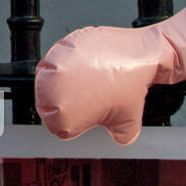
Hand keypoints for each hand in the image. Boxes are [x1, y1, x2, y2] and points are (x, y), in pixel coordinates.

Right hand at [35, 24, 170, 144]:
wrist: (140, 57)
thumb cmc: (132, 87)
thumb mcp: (128, 125)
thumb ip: (119, 138)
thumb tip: (119, 139)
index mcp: (63, 117)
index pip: (53, 124)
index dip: (70, 119)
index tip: (82, 111)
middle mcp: (52, 92)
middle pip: (45, 101)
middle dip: (64, 99)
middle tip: (84, 95)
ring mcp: (54, 67)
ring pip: (46, 79)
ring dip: (62, 80)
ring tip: (86, 79)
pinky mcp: (59, 46)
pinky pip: (56, 57)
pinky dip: (67, 61)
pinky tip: (84, 64)